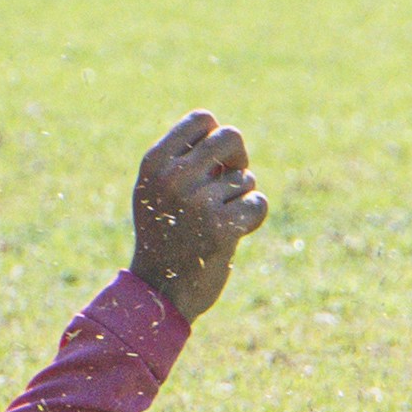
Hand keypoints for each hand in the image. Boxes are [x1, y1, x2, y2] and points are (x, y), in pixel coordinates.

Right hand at [129, 112, 267, 322]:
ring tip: (218, 223)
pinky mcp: (222, 227)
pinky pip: (256, 203)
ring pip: (245, 179)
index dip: (215, 137)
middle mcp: (173, 177)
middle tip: (230, 184)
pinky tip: (234, 234)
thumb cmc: (164, 237)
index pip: (202, 119)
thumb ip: (183, 160)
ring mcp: (197, 201)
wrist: (160, 292)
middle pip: (231, 137)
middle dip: (239, 160)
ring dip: (240, 200)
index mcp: (155, 162)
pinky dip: (253, 218)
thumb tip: (228, 137)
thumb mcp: (157, 191)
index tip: (214, 162)